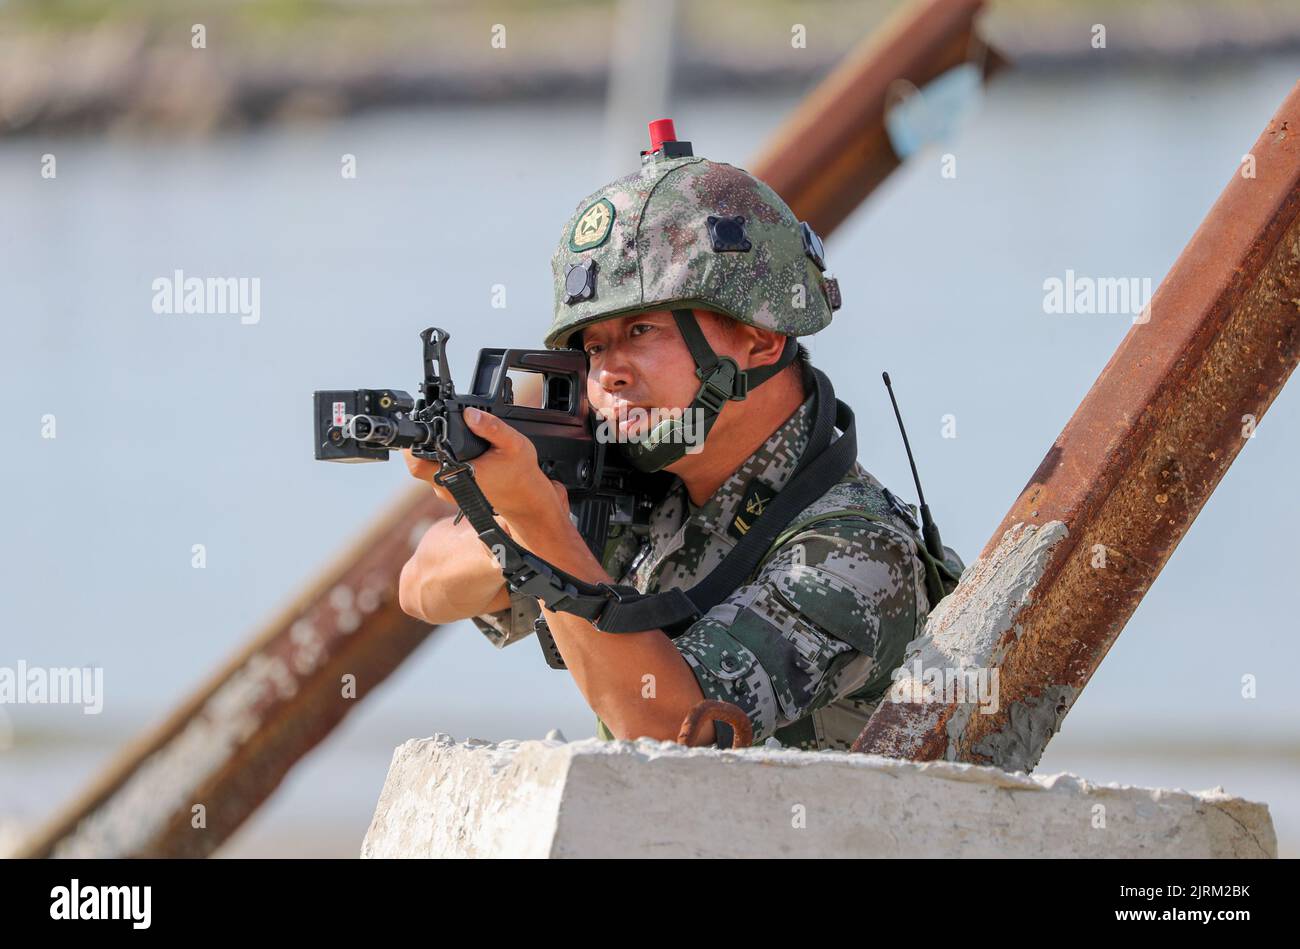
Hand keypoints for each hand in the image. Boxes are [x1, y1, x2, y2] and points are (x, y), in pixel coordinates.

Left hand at [403, 408, 568, 526]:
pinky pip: (436, 474)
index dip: (413, 446)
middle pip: (417, 464)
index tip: (420, 428)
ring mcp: (449, 492)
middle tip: (432, 427)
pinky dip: (439, 460)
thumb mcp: (513, 444)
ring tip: (443, 436)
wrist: (526, 500)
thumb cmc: (520, 474)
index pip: (419, 462)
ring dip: (429, 453)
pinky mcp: (453, 491)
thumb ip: (491, 427)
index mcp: (460, 475)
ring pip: (426, 469)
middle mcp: (450, 486)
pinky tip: (452, 449)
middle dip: (421, 445)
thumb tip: (470, 413)